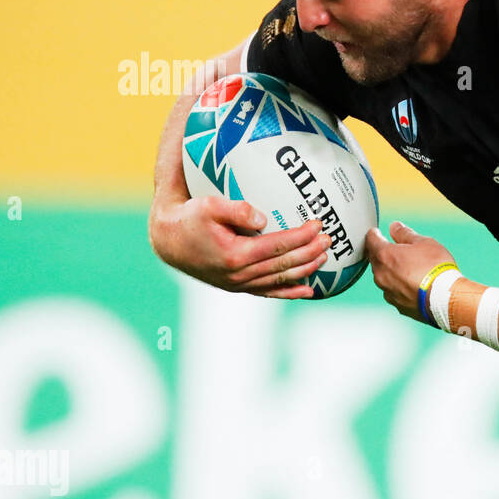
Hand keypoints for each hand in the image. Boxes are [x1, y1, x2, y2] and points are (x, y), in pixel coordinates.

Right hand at [148, 195, 329, 298]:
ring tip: (325, 258)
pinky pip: (268, 292)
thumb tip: (263, 218)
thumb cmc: (189, 218)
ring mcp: (239, 284)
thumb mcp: (208, 206)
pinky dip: (289, 291)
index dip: (301, 236)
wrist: (168, 242)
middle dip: (310, 252)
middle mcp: (239, 274)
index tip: (318, 224)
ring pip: (280, 279)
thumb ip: (236, 210)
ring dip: (305, 269)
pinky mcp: (237, 287)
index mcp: (236, 254)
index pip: (278, 245)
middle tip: (329, 240)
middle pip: (284, 264)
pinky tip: (308, 290)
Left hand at [364, 220, 457, 319]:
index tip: (376, 232)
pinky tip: (411, 285)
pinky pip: (393, 292)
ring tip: (405, 268)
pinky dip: (398, 287)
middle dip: (381, 253)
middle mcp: (381, 275)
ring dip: (390, 271)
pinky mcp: (397, 305)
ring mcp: (388, 292)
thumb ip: (405, 234)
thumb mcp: (423, 243)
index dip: (374, 234)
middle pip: (375, 260)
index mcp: (385, 255)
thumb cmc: (436, 267)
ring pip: (383, 278)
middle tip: (392, 249)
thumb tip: (394, 227)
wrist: (446, 298)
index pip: (371, 241)